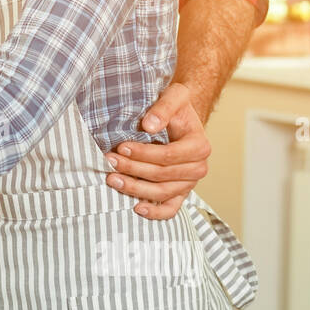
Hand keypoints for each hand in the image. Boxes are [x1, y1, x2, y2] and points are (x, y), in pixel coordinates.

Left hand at [107, 82, 210, 219]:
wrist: (181, 119)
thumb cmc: (177, 108)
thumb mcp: (174, 96)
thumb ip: (163, 108)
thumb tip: (148, 125)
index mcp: (199, 146)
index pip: (168, 155)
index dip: (143, 154)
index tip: (121, 147)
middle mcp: (198, 167)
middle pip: (162, 175)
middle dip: (133, 169)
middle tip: (110, 161)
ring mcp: (189, 183)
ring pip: (162, 193)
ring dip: (136, 189)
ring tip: (113, 180)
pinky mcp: (180, 192)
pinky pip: (171, 209)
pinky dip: (156, 213)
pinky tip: (137, 208)